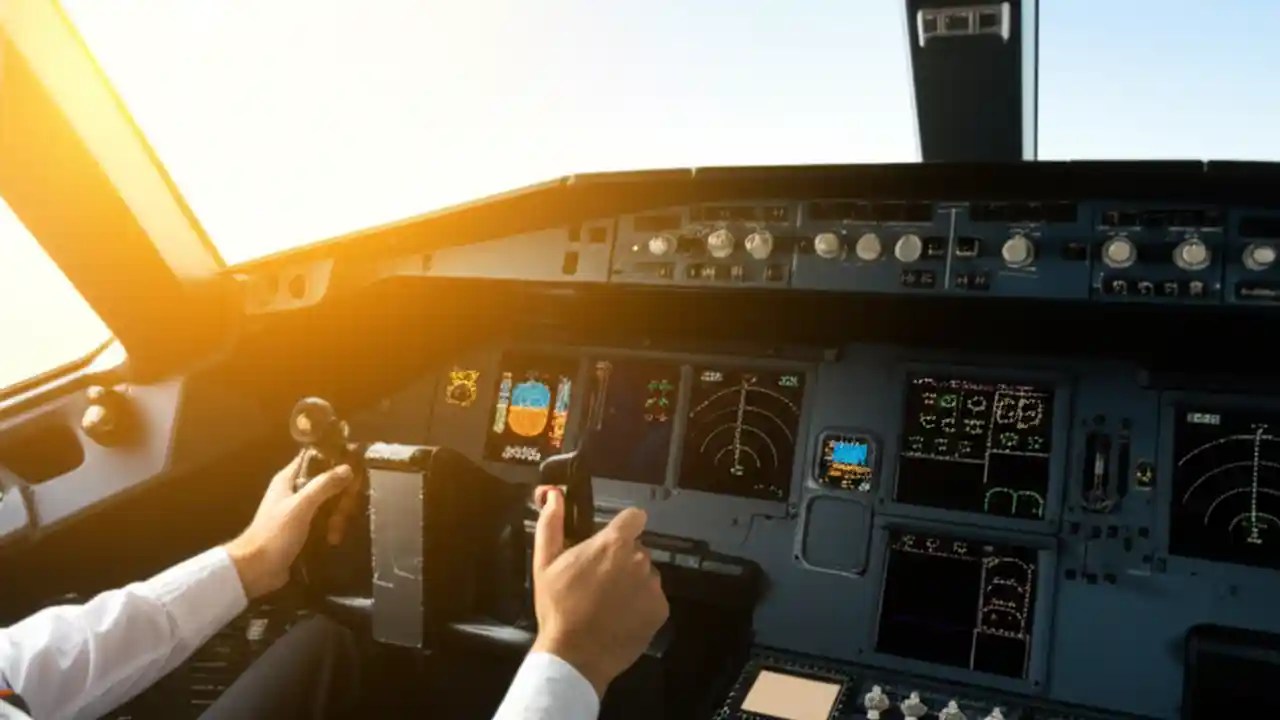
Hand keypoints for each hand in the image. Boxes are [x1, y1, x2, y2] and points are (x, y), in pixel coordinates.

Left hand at [224, 452, 360, 598]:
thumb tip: (348, 468)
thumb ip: (324, 485)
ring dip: (336, 517)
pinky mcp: (302, 529)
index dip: (333, 459)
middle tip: (345, 511)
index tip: (353, 467)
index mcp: (288, 479)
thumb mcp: (301, 506)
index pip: (313, 458)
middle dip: (340, 497)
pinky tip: (334, 540)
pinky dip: (331, 528)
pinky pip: (324, 521)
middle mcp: (293, 491)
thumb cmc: (275, 533)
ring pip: (328, 503)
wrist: (256, 569)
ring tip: (335, 535)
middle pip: (326, 483)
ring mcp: (298, 511)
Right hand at [529, 486, 668, 697]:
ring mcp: (653, 586)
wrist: (574, 656)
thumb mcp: (545, 563)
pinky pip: (653, 599)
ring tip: (609, 604)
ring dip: (632, 583)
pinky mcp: (661, 610)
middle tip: (599, 582)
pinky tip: (621, 619)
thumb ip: (551, 523)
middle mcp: (640, 559)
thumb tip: (552, 493)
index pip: (634, 517)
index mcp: (613, 543)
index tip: (612, 541)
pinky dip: (641, 606)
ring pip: (646, 575)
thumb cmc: (558, 607)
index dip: (624, 526)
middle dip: (621, 560)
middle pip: (636, 550)